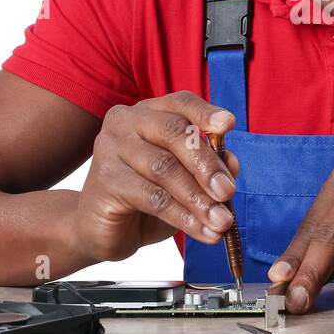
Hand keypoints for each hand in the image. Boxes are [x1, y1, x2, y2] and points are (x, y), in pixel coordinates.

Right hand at [71, 91, 239, 261]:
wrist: (100, 229)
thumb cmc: (145, 197)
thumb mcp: (184, 179)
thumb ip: (208, 166)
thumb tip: (232, 163)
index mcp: (150, 112)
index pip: (181, 103)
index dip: (206, 112)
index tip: (229, 125)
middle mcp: (126, 122)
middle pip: (175, 133)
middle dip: (207, 164)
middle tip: (228, 192)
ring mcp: (111, 149)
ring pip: (165, 168)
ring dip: (199, 198)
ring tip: (222, 221)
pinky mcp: (105, 181)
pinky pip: (152, 197)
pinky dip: (183, 216)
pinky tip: (202, 230)